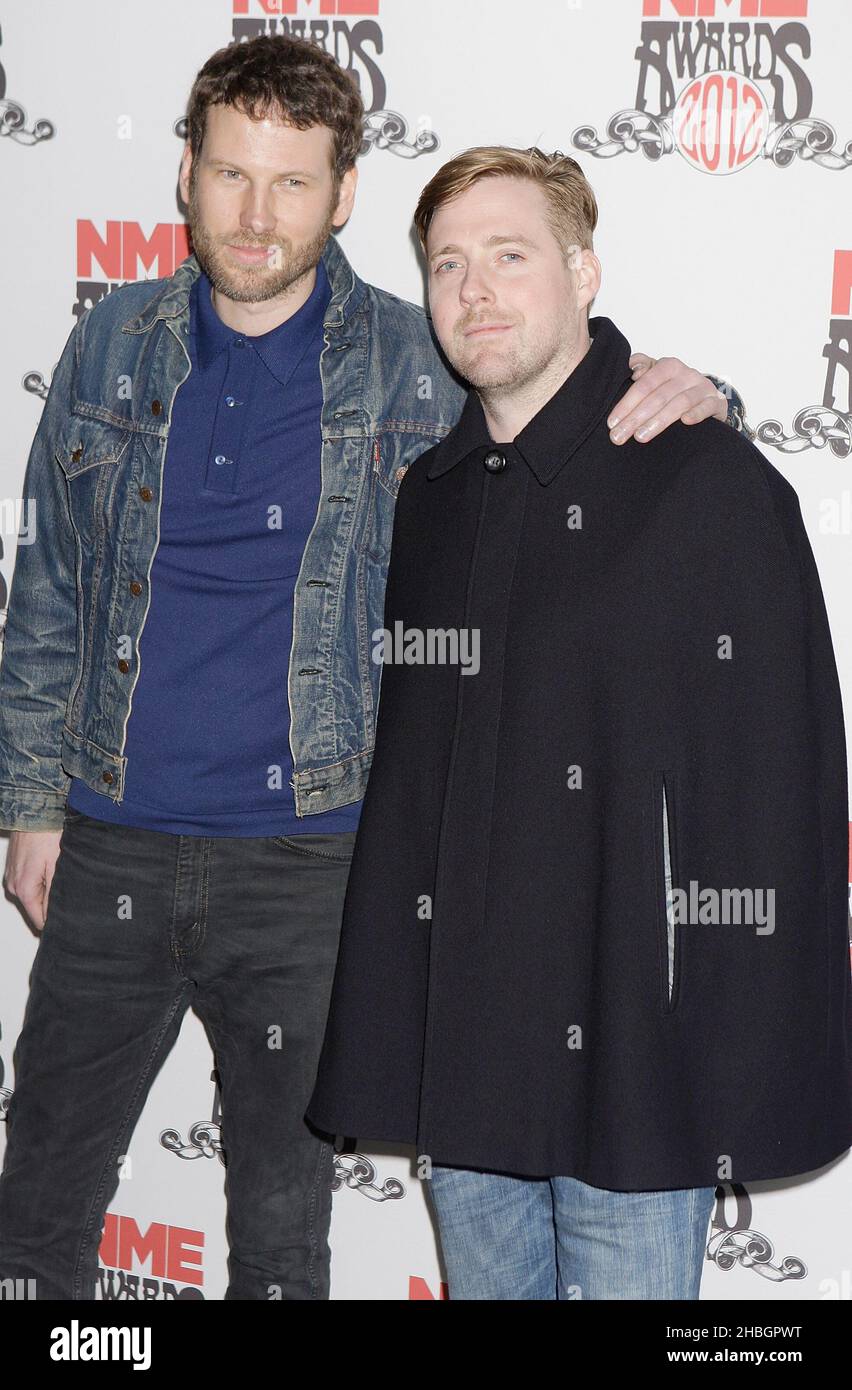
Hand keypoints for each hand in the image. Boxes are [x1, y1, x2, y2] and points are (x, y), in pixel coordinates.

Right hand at [3, 828, 63, 932]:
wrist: (34, 810)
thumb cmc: (47, 834)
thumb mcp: (57, 867)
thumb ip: (54, 895)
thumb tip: (56, 917)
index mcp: (24, 890)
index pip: (40, 921)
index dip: (56, 920)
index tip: (71, 915)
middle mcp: (13, 886)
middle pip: (36, 907)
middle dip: (52, 901)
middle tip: (69, 886)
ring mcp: (12, 876)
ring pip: (33, 894)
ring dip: (47, 888)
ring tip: (58, 871)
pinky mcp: (14, 867)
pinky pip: (29, 881)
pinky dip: (40, 877)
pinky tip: (49, 865)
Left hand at [607, 354, 727, 443]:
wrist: (707, 399)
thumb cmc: (675, 390)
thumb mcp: (656, 378)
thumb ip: (642, 368)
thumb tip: (632, 368)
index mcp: (669, 366)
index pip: (644, 384)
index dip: (626, 403)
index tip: (612, 423)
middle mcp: (687, 374)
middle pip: (658, 396)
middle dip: (636, 418)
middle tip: (620, 436)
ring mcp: (703, 388)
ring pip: (680, 402)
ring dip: (659, 421)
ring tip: (641, 437)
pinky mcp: (717, 402)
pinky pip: (708, 407)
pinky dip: (697, 413)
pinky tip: (685, 422)